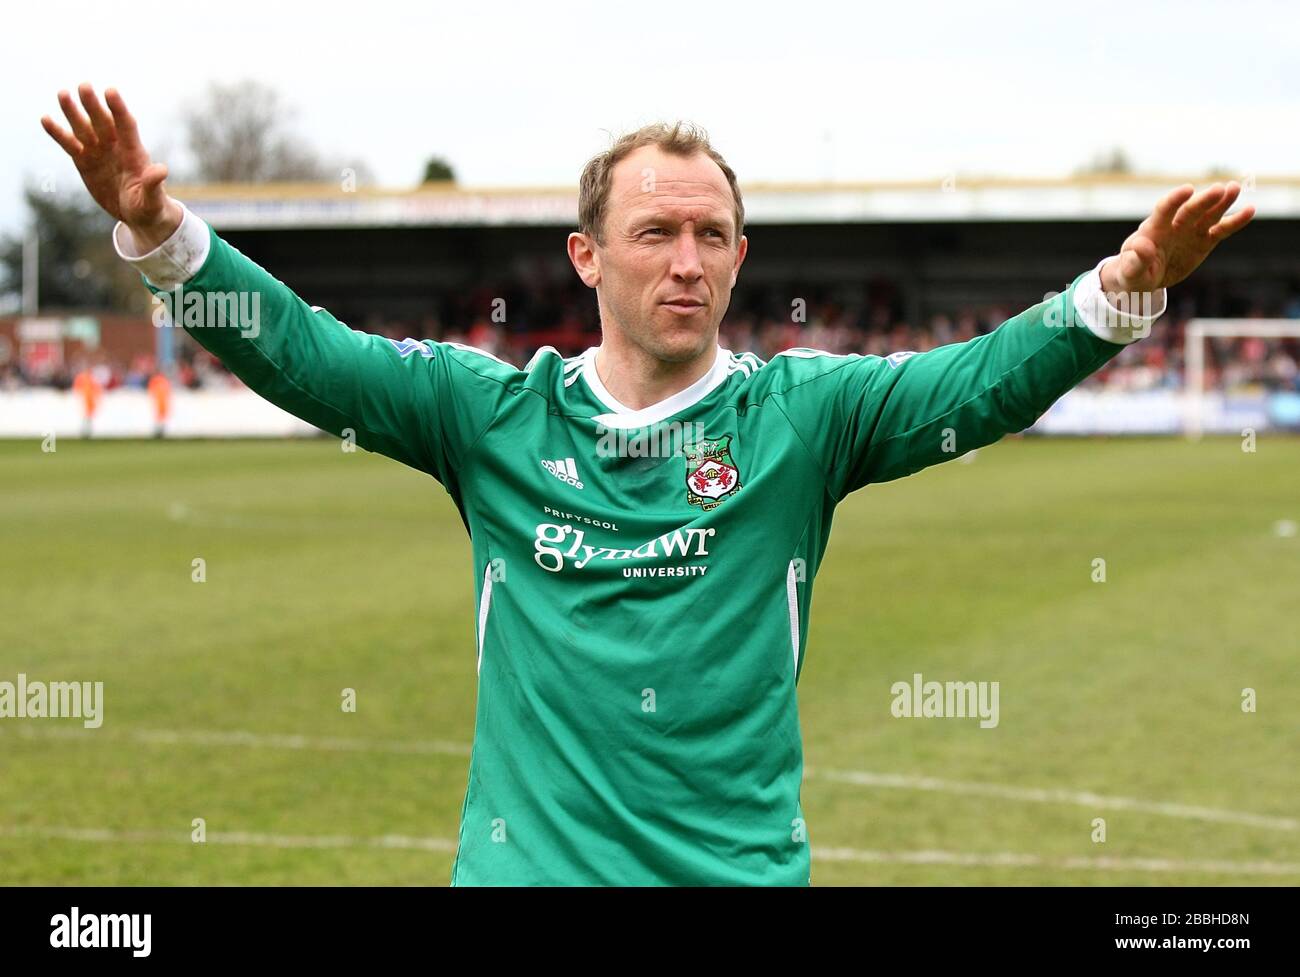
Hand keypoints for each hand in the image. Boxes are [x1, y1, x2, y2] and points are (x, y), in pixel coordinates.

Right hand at [41, 83, 181, 250]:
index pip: (127, 126)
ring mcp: (98, 152)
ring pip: (84, 128)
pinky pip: (69, 144)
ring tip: (63, 94)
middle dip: (94, 105)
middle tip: (84, 85)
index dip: (119, 109)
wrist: (136, 215)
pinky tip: (45, 119)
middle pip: (103, 122)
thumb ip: (154, 185)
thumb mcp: (153, 201)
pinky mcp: (83, 160)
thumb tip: (161, 170)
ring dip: (73, 112)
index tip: (111, 91)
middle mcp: (115, 146)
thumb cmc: (149, 207)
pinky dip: (58, 133)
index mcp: (135, 153)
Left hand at [1101, 182, 1254, 297]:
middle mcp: (1174, 226)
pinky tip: (1250, 210)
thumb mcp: (1130, 272)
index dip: (1174, 200)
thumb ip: (1135, 260)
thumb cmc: (1132, 273)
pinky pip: (1222, 230)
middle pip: (1190, 210)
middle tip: (1220, 189)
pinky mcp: (1204, 241)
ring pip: (1209, 214)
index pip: (1164, 210)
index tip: (1188, 190)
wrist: (1143, 278)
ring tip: (1235, 188)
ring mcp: (1191, 232)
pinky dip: (1235, 221)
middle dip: (1204, 200)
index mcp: (1153, 230)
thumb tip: (1142, 245)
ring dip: (1222, 202)